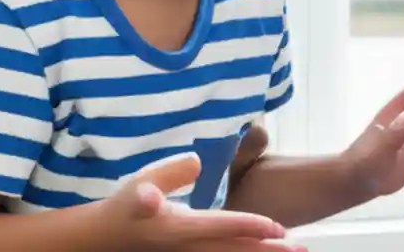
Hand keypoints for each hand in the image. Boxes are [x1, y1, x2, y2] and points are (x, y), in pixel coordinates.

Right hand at [106, 152, 300, 250]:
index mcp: (181, 227)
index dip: (251, 226)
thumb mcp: (141, 184)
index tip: (279, 228)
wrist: (103, 240)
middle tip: (300, 249)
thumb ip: (169, 173)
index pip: (222, 227)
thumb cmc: (125, 208)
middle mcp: (189, 247)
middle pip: (234, 251)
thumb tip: (197, 161)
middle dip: (268, 251)